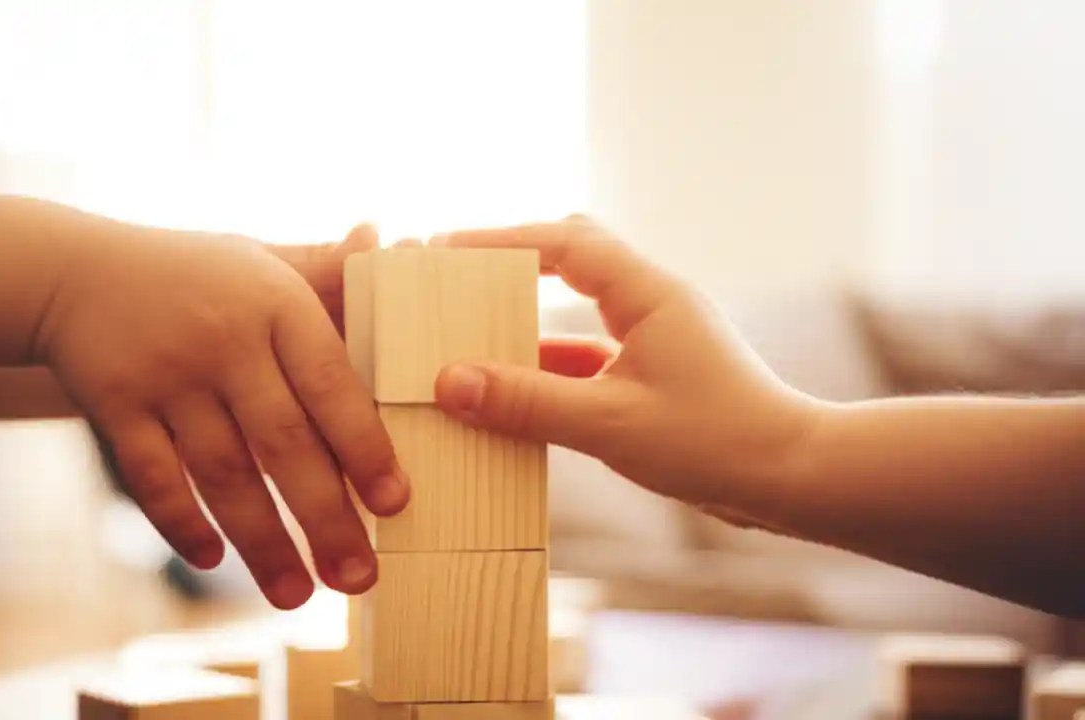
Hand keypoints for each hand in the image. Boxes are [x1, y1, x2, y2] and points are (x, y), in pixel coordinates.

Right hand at [35, 223, 407, 608]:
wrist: (75, 270)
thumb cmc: (197, 274)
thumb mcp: (264, 257)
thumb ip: (328, 267)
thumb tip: (390, 243)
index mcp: (274, 303)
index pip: (332, 382)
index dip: (365, 446)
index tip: (396, 504)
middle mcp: (223, 340)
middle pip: (283, 442)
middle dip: (326, 518)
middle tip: (359, 578)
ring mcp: (166, 376)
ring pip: (221, 473)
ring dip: (262, 541)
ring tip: (297, 595)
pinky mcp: (115, 406)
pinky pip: (153, 477)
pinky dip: (182, 522)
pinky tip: (214, 559)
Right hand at [432, 216, 819, 512]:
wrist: (795, 479)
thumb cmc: (716, 442)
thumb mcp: (609, 424)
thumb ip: (527, 402)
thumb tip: (450, 381)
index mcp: (649, 294)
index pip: (565, 241)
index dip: (503, 240)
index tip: (447, 251)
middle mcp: (652, 305)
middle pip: (571, 259)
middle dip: (512, 268)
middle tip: (457, 283)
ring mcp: (654, 341)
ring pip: (576, 314)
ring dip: (526, 327)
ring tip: (467, 342)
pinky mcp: (654, 378)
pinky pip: (587, 361)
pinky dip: (547, 372)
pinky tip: (511, 396)